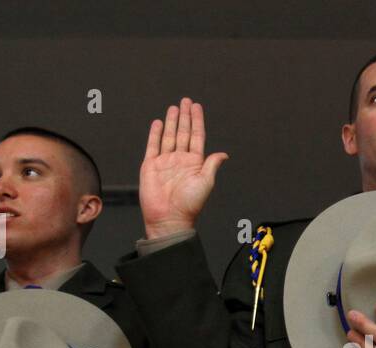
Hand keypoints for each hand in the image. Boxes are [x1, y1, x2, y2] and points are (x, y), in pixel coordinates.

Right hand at [139, 98, 228, 238]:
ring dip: (171, 122)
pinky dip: (155, 134)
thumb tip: (224, 154)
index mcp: (195, 163)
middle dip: (184, 116)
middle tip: (186, 101)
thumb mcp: (205, 182)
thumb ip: (212, 165)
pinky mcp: (151, 166)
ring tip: (174, 107)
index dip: (197, 121)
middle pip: (183, 133)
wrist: (168, 218)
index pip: (196, 136)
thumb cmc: (189, 204)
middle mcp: (180, 160)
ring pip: (169, 136)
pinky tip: (158, 123)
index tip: (196, 107)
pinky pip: (153, 146)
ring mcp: (165, 162)